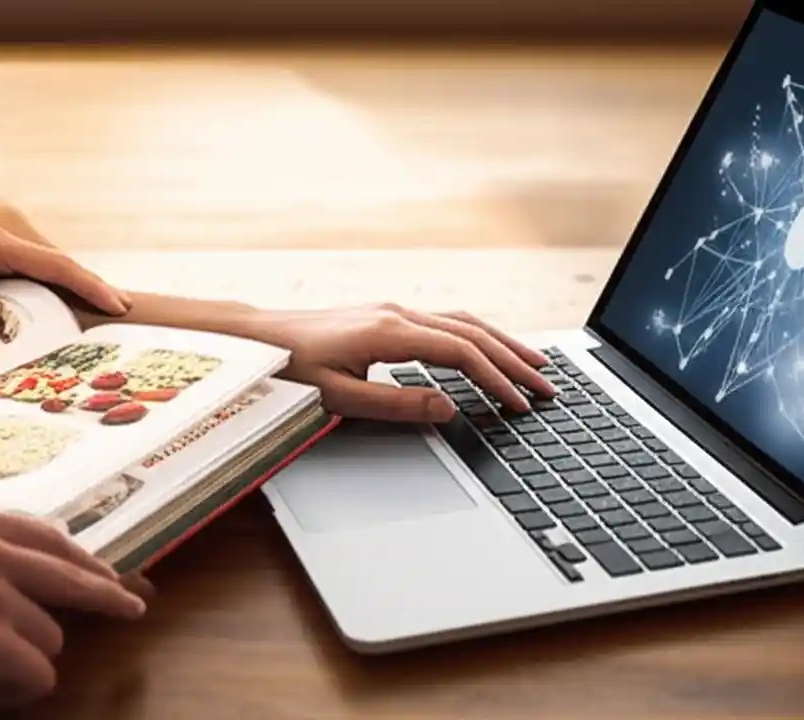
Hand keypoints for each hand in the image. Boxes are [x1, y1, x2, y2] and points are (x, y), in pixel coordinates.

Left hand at [0, 205, 129, 333]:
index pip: (55, 264)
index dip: (89, 284)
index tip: (117, 303)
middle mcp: (3, 234)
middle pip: (62, 263)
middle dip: (94, 285)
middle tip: (126, 311)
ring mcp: (1, 240)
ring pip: (51, 265)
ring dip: (77, 285)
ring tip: (108, 307)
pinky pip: (36, 268)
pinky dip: (57, 283)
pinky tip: (69, 302)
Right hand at [0, 504, 145, 718]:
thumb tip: (46, 583)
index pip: (48, 537)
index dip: (83, 561)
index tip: (111, 575)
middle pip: (75, 574)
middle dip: (109, 595)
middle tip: (135, 608)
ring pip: (52, 638)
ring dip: (18, 661)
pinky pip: (38, 676)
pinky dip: (9, 692)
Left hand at [243, 304, 555, 422]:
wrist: (256, 340)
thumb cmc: (290, 371)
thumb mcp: (340, 399)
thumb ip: (398, 404)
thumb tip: (449, 407)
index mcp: (389, 331)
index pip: (461, 354)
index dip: (496, 380)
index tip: (519, 404)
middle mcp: (397, 313)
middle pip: (473, 332)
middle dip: (514, 360)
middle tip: (547, 386)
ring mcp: (393, 311)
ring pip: (464, 322)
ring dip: (502, 343)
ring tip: (534, 365)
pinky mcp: (387, 316)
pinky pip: (446, 321)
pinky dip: (478, 336)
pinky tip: (489, 349)